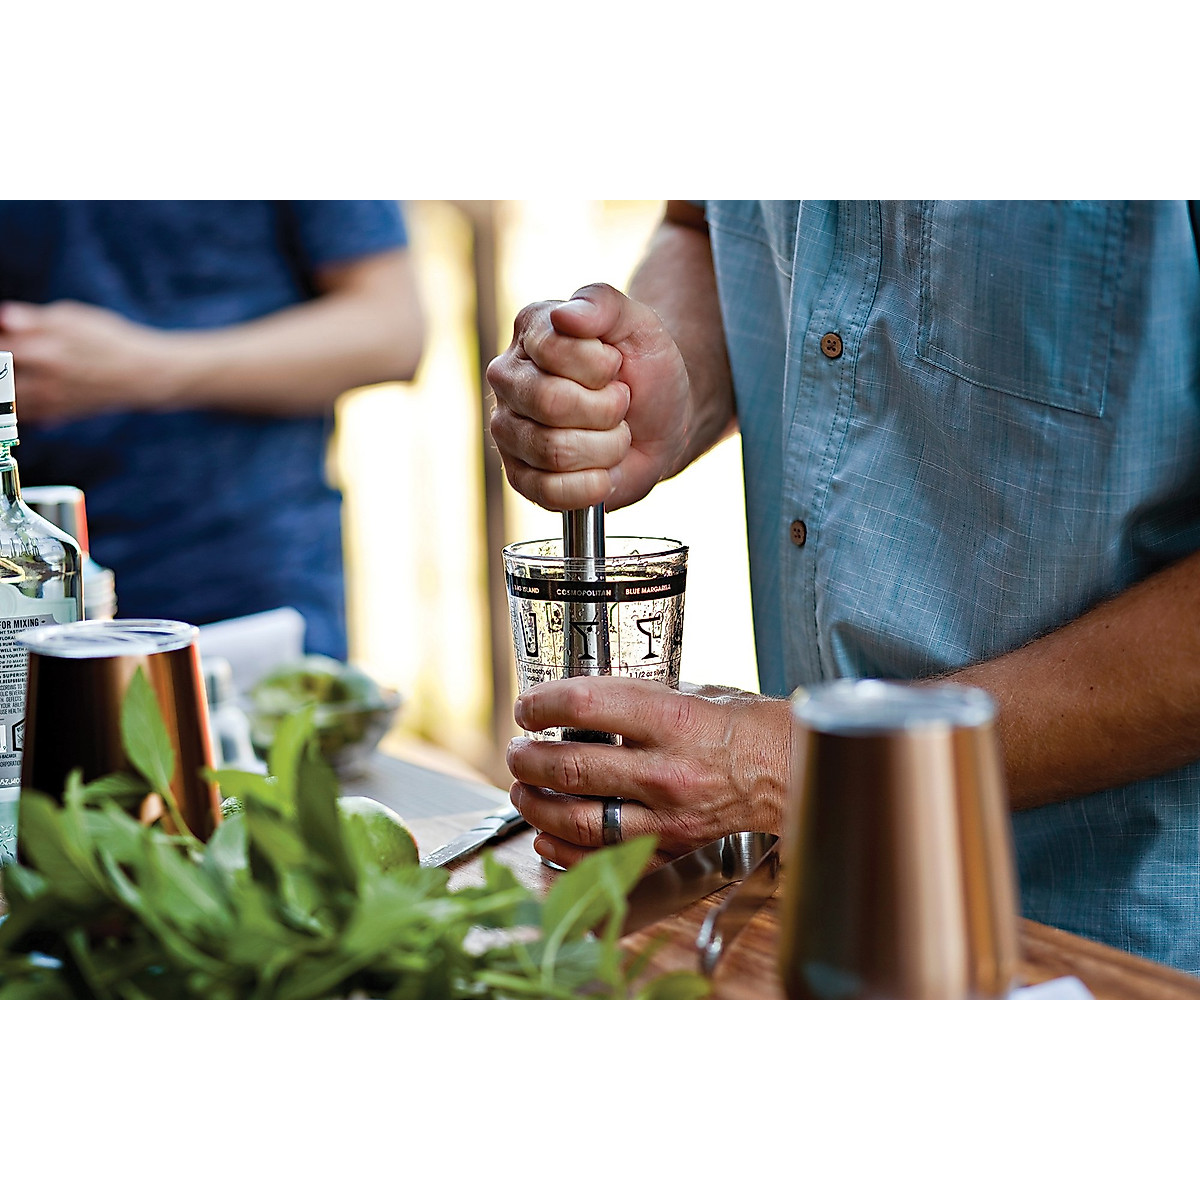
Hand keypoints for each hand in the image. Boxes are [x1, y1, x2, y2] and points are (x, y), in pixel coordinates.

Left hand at [0, 300, 171, 421]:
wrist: (145, 375)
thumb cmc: (111, 341)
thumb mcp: (74, 318)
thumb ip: (34, 319)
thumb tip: (3, 318)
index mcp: (40, 352)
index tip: (4, 335)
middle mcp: (41, 382)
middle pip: (1, 379)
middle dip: (1, 366)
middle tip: (7, 357)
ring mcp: (51, 402)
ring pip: (9, 402)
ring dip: (7, 389)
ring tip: (13, 375)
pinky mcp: (61, 414)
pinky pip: (27, 416)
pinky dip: (18, 407)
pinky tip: (22, 393)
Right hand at [485, 282, 691, 511]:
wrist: (660, 421)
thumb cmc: (644, 368)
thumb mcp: (639, 323)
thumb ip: (602, 303)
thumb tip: (564, 315)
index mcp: (531, 331)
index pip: (554, 350)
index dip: (601, 366)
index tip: (616, 367)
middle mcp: (508, 379)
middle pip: (552, 403)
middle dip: (607, 409)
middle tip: (619, 404)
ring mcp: (509, 431)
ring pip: (554, 450)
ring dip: (607, 447)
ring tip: (614, 435)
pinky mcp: (520, 478)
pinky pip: (549, 492)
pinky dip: (592, 486)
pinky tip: (603, 472)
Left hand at [506, 677, 790, 869]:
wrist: (789, 771)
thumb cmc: (742, 725)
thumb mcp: (690, 691)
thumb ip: (635, 697)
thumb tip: (579, 700)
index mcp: (672, 720)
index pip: (585, 705)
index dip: (542, 704)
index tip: (527, 707)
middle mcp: (666, 771)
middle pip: (570, 767)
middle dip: (527, 759)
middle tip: (515, 751)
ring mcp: (667, 817)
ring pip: (579, 820)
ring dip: (536, 805)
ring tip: (521, 789)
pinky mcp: (671, 849)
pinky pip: (605, 860)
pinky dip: (564, 851)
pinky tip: (545, 835)